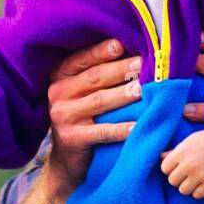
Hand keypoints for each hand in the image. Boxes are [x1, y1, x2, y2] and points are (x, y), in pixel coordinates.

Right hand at [46, 38, 141, 186]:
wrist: (67, 160)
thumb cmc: (83, 115)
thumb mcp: (81, 91)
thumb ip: (97, 72)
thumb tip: (133, 50)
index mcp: (60, 75)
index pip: (82, 58)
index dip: (103, 50)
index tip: (123, 43)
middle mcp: (58, 92)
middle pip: (94, 77)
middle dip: (121, 69)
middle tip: (144, 62)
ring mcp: (63, 116)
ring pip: (99, 101)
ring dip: (124, 94)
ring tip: (145, 89)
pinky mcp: (72, 138)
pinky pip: (101, 132)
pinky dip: (120, 129)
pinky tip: (137, 126)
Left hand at [160, 128, 203, 197]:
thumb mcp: (189, 141)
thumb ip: (174, 151)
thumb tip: (160, 156)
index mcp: (181, 152)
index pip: (164, 169)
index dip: (170, 168)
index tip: (177, 166)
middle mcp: (188, 165)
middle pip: (172, 181)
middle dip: (178, 178)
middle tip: (186, 173)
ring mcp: (199, 175)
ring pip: (183, 190)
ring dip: (187, 186)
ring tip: (193, 179)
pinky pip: (197, 195)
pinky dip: (198, 191)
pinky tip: (202, 183)